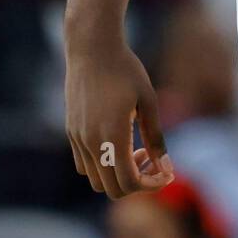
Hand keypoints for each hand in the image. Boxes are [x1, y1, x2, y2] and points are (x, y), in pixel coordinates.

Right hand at [65, 39, 173, 198]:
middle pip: (112, 188)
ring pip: (96, 180)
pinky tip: (118, 142)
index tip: (166, 173)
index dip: (150, 185)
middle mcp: (91, 142)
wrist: (92, 48)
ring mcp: (77, 138)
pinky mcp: (71, 132)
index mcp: (112, 136)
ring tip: (137, 149)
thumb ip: (156, 136)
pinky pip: (85, 165)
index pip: (128, 183)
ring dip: (119, 174)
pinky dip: (104, 165)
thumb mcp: (149, 100)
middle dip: (137, 182)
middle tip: (152, 159)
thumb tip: (166, 167)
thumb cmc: (125, 69)